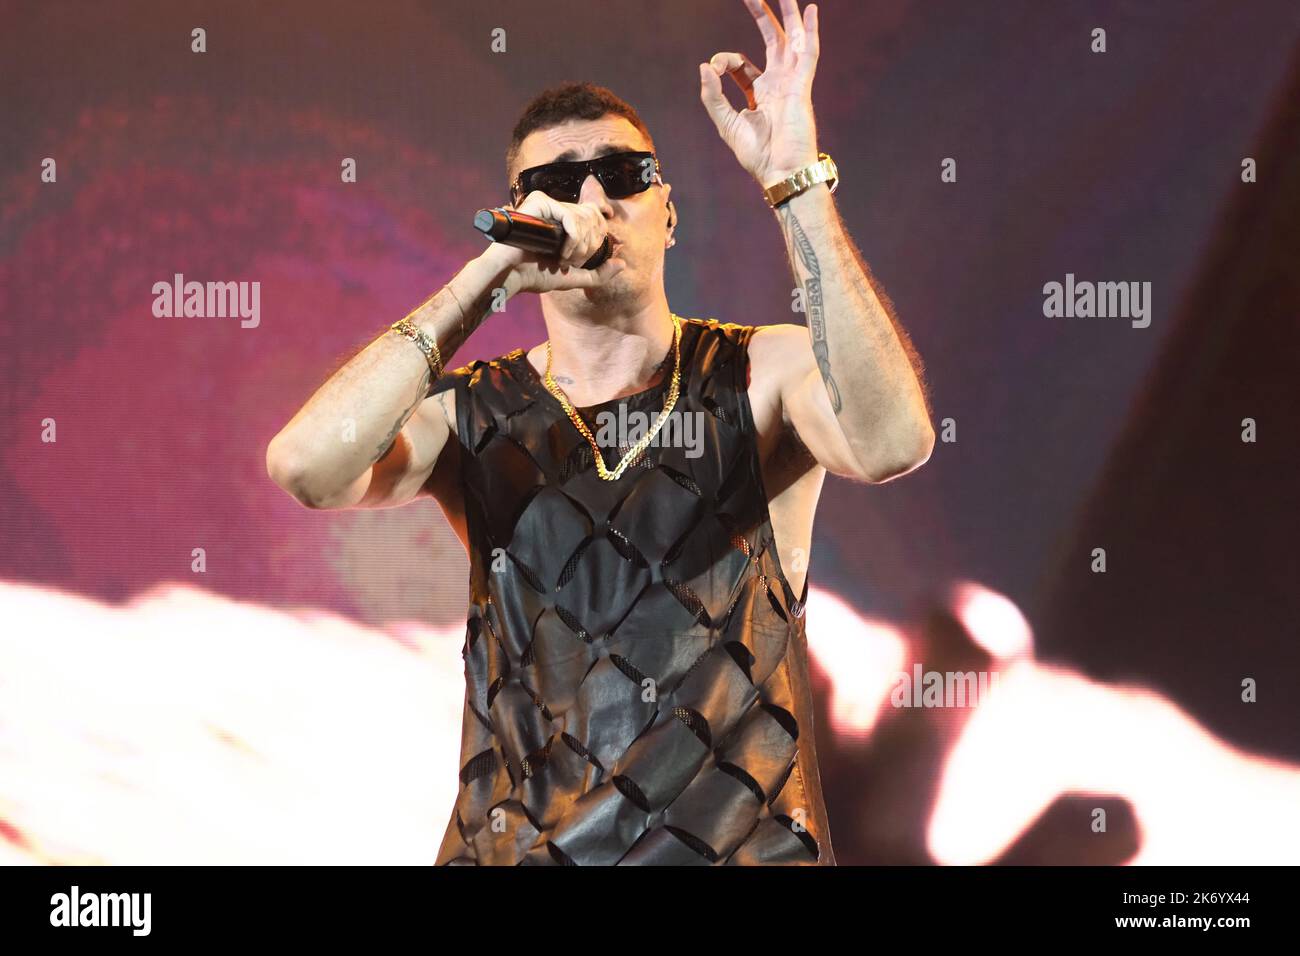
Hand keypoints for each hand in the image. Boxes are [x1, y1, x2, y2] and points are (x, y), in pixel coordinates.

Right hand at [477, 190, 625, 294]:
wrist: (511, 276)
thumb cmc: (535, 276)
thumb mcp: (574, 277)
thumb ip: (599, 273)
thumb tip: (622, 263)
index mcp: (564, 222)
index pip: (596, 217)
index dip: (598, 236)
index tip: (584, 256)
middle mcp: (557, 209)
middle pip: (593, 217)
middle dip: (590, 245)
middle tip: (572, 262)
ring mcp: (548, 204)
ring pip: (583, 217)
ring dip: (580, 246)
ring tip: (564, 260)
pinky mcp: (540, 201)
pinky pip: (570, 216)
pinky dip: (573, 238)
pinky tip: (562, 252)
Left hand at [699, 0, 821, 188]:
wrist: (780, 172)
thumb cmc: (757, 155)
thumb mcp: (727, 123)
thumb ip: (713, 95)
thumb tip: (704, 66)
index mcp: (760, 93)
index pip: (741, 65)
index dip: (724, 60)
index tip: (714, 68)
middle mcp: (778, 83)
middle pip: (772, 40)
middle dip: (762, 16)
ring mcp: (792, 82)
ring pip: (792, 39)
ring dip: (788, 14)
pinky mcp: (802, 86)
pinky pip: (809, 53)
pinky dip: (810, 31)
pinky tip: (810, 10)